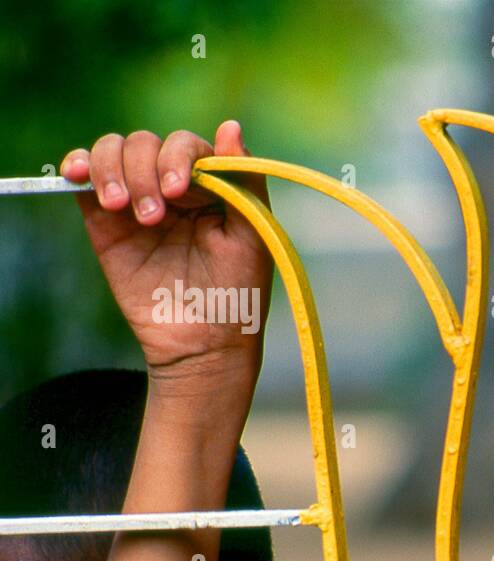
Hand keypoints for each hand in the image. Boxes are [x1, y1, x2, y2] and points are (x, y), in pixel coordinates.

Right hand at [60, 121, 272, 376]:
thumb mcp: (254, 234)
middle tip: (156, 215)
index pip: (187, 146)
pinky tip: (79, 175)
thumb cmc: (239, 292)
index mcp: (212, 186)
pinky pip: (85, 176)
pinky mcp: (105, 221)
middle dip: (147, 170)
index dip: (180, 159)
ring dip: (115, 170)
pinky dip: (79, 165)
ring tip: (126, 210)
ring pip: (114, 152)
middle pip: (146, 144)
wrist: (204, 343)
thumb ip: (244, 179)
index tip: (181, 191)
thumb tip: (230, 124)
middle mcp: (173, 186)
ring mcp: (138, 200)